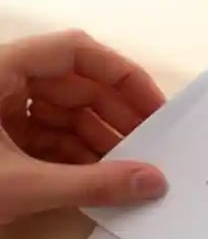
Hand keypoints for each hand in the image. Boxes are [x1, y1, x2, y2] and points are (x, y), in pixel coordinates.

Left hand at [0, 30, 167, 223]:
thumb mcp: (21, 187)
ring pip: (61, 112)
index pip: (74, 51)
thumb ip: (93, 184)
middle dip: (115, 114)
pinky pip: (43, 136)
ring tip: (129, 169)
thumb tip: (153, 182)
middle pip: (73, 82)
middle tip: (154, 145)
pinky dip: (73, 156)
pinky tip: (97, 179)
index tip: (156, 108)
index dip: (122, 75)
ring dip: (98, 139)